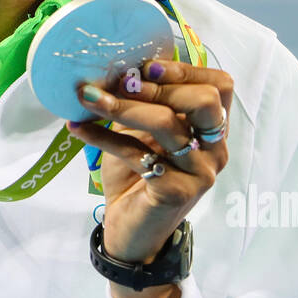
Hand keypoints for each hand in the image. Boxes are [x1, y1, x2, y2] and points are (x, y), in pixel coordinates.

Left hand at [64, 59, 232, 297]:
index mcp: (213, 131)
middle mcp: (215, 151)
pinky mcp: (176, 191)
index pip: (220, 86)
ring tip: (87, 97)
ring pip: (167, 124)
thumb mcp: (142, 132)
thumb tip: (118, 66)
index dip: (186, 70)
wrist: (131, 231)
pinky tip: (77, 127)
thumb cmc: (138, 176)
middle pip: (204, 100)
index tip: (146, 67)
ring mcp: (200, 173)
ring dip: (122, 106)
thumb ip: (142, 103)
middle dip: (159, 86)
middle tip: (121, 83)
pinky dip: (103, 137)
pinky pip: (138, 153)